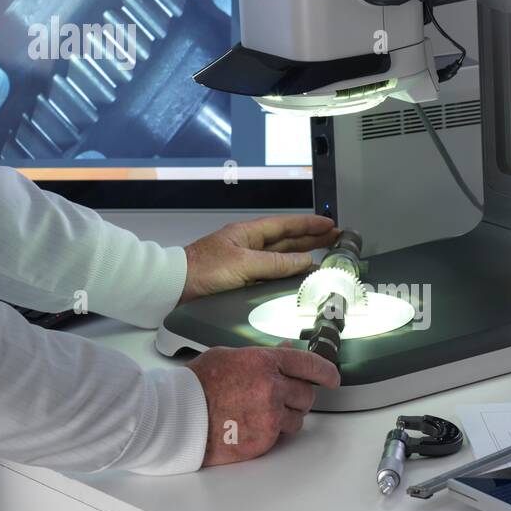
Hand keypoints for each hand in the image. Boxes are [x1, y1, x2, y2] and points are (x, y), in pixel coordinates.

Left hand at [179, 214, 338, 305]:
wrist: (175, 287)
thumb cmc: (202, 270)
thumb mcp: (244, 264)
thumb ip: (275, 264)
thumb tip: (304, 262)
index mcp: (248, 233)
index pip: (285, 225)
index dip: (308, 224)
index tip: (329, 224)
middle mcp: (248, 244)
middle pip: (286, 238)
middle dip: (311, 236)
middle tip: (334, 237)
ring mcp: (245, 260)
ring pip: (280, 255)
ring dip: (302, 253)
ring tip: (324, 252)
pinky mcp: (241, 277)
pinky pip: (271, 271)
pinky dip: (287, 271)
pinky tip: (297, 275)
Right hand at [187, 344, 340, 465]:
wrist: (180, 416)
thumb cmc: (198, 384)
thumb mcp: (229, 356)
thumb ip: (262, 354)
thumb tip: (286, 350)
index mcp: (264, 362)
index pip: (310, 364)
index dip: (326, 371)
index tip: (332, 377)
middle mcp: (272, 388)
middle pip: (307, 394)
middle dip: (299, 394)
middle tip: (284, 395)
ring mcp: (270, 416)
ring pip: (297, 417)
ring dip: (287, 415)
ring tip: (262, 412)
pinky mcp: (265, 440)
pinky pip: (281, 435)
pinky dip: (272, 431)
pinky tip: (252, 424)